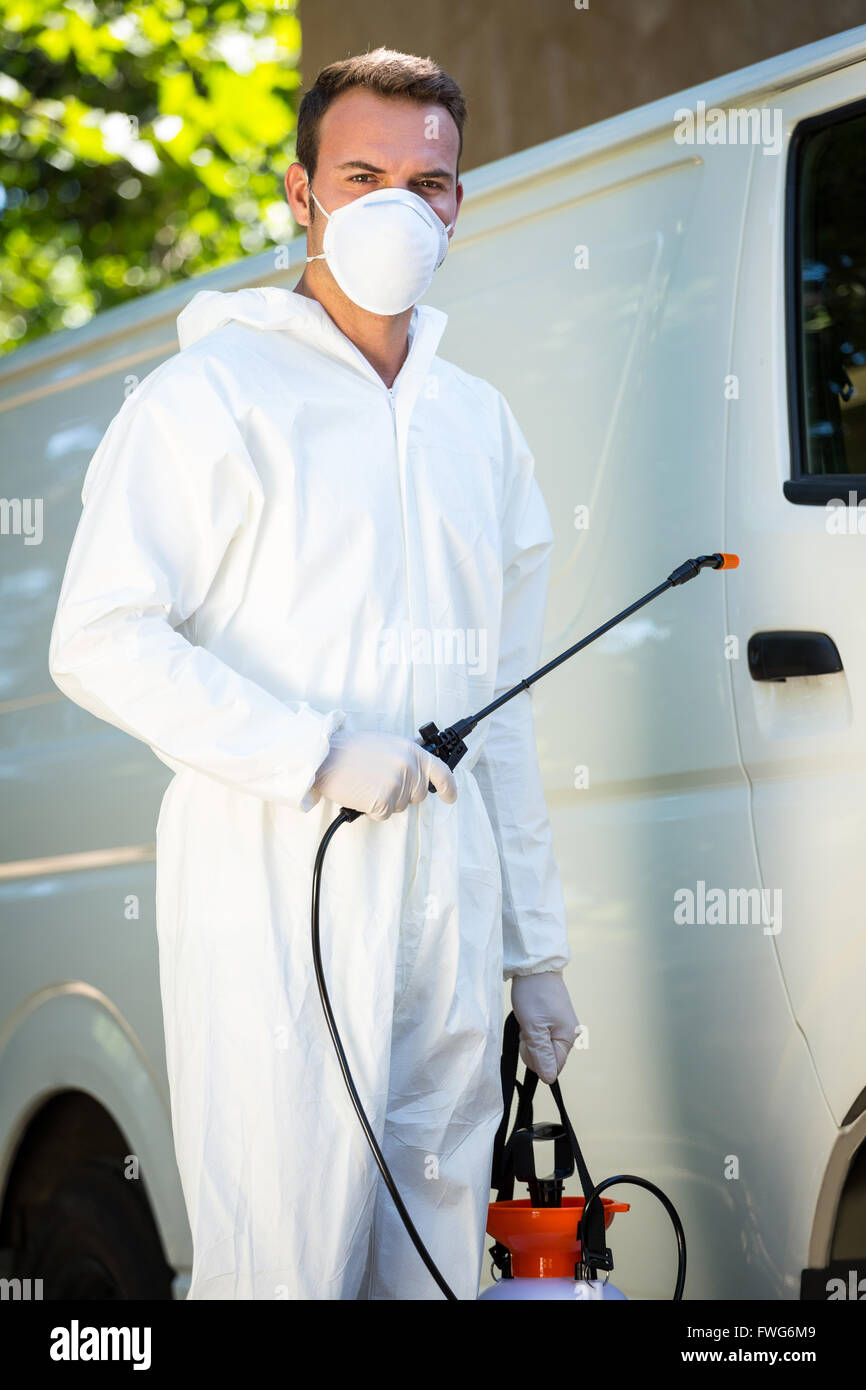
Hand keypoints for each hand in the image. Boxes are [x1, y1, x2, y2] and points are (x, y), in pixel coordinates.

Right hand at [311, 729, 457, 820]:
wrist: (325, 756)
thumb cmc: (349, 750)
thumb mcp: (386, 745)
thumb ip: (405, 758)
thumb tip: (417, 774)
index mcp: (411, 751)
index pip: (441, 772)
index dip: (448, 788)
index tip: (450, 797)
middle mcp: (409, 766)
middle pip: (417, 795)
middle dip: (401, 794)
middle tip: (378, 780)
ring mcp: (397, 784)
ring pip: (400, 807)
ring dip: (384, 801)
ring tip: (367, 783)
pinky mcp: (384, 800)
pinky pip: (384, 814)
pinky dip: (372, 809)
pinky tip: (361, 793)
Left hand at [510, 970, 580, 1083]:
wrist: (534, 967)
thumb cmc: (534, 994)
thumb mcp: (534, 1027)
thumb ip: (542, 1054)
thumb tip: (549, 1079)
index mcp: (568, 1038)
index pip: (552, 1068)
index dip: (536, 1059)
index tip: (530, 1040)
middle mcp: (568, 1034)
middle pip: (546, 1059)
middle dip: (531, 1047)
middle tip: (528, 1026)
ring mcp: (561, 1027)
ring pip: (541, 1047)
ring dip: (530, 1037)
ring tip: (528, 1018)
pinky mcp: (553, 1020)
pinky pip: (540, 1036)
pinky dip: (531, 1029)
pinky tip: (530, 1016)